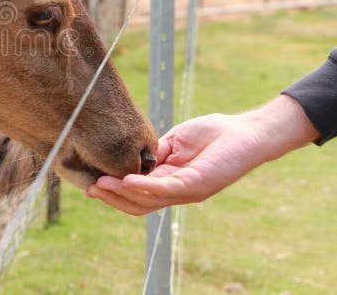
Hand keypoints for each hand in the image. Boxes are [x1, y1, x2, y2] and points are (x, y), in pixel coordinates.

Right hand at [85, 95, 317, 214]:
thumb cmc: (214, 134)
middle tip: (90, 188)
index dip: (113, 192)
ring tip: (101, 185)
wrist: (246, 132)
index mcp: (169, 182)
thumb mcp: (174, 141)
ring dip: (121, 194)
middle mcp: (176, 192)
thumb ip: (153, 152)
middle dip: (112, 198)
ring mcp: (187, 191)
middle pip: (138, 204)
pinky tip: (126, 180)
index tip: (90, 183)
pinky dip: (144, 187)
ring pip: (147, 201)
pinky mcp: (198, 184)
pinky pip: (166, 189)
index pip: (136, 194)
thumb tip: (128, 156)